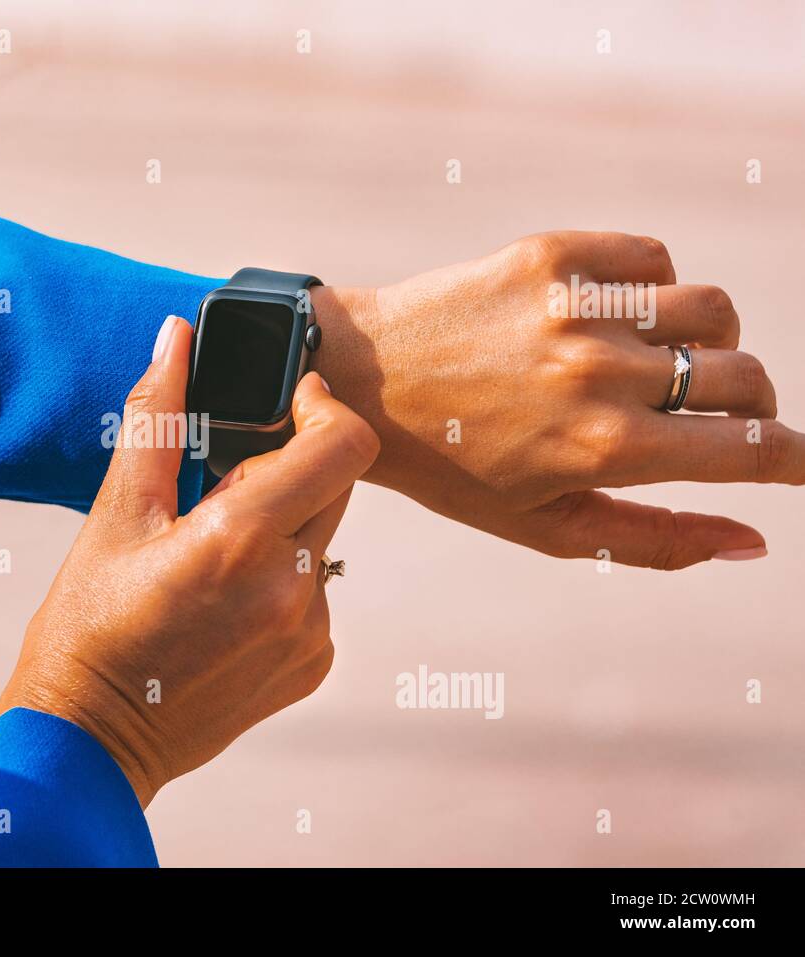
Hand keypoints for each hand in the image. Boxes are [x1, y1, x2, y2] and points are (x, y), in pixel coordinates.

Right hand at [0, 316, 379, 806]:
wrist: (92, 737)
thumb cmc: (88, 628)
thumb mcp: (116, 513)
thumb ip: (156, 418)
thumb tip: (175, 338)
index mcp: (242, 541)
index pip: (342, 444)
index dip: (323, 405)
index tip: (290, 399)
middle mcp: (293, 590)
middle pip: (335, 484)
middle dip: (286, 465)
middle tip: (218, 486)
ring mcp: (310, 633)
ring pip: (322, 537)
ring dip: (281, 525)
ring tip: (208, 556)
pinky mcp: (314, 664)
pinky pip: (318, 590)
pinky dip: (282, 577)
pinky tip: (223, 600)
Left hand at [313, 231, 802, 568]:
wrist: (361, 381)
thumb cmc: (454, 466)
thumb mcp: (545, 524)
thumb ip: (656, 539)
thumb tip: (755, 541)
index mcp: (603, 449)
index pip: (752, 448)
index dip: (795, 458)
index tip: (799, 459)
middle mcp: (599, 374)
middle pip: (745, 377)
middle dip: (749, 406)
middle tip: (714, 418)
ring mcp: (576, 308)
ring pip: (712, 311)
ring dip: (706, 345)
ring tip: (659, 366)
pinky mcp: (552, 255)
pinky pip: (655, 259)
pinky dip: (653, 291)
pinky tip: (613, 319)